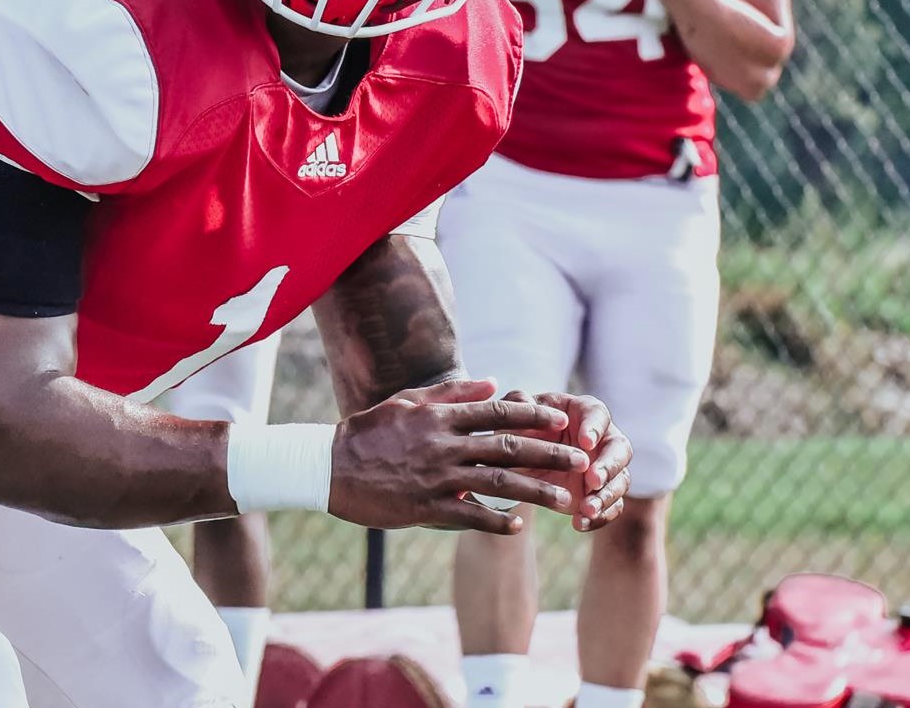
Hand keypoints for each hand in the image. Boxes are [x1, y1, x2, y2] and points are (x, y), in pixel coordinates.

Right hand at [328, 377, 592, 535]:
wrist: (327, 467)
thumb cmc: (369, 431)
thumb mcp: (408, 402)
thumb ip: (452, 393)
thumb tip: (494, 383)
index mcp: (440, 417)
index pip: (497, 413)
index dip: (533, 416)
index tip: (562, 420)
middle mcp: (443, 445)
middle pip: (508, 447)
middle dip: (550, 454)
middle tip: (582, 461)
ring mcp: (436, 478)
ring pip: (498, 483)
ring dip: (536, 492)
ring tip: (565, 500)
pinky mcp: (425, 508)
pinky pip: (470, 516)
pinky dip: (496, 521)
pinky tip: (519, 527)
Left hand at [494, 391, 633, 531]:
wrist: (519, 461)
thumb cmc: (521, 427)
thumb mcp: (515, 414)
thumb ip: (517, 403)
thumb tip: (524, 402)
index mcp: (585, 412)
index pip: (599, 415)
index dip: (594, 428)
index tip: (585, 442)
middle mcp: (603, 439)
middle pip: (620, 450)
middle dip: (609, 466)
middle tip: (593, 480)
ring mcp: (605, 468)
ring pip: (620, 481)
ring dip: (606, 496)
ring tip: (587, 509)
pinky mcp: (600, 494)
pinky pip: (611, 507)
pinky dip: (599, 517)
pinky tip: (579, 524)